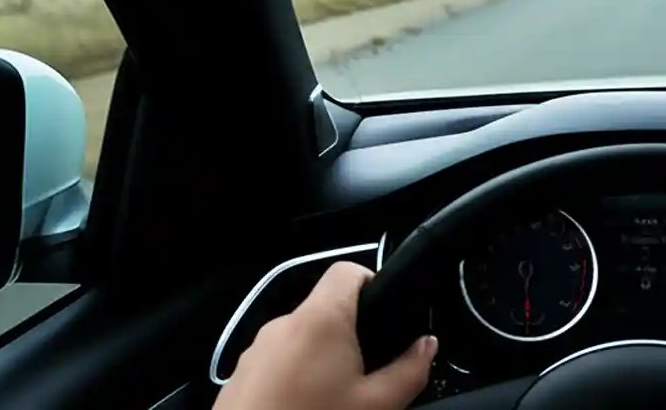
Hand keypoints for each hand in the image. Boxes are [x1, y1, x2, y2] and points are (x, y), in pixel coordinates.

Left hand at [214, 261, 436, 409]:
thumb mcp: (375, 406)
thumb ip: (409, 371)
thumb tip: (427, 345)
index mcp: (320, 319)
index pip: (348, 270)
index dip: (372, 284)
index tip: (386, 320)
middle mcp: (283, 324)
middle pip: (326, 311)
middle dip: (351, 338)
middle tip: (368, 377)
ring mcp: (255, 351)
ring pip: (302, 341)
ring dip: (322, 361)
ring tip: (334, 400)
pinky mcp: (238, 377)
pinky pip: (277, 364)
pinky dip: (294, 379)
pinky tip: (303, 408)